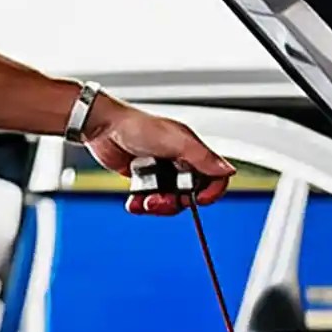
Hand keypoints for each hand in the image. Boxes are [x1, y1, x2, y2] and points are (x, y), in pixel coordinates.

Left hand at [83, 94, 234, 215]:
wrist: (103, 128)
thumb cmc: (137, 126)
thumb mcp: (176, 141)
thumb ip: (202, 158)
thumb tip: (227, 171)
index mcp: (192, 152)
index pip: (214, 178)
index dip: (211, 192)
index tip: (199, 200)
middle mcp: (179, 163)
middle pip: (190, 195)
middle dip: (175, 203)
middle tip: (159, 199)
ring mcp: (161, 172)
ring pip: (168, 201)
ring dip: (156, 206)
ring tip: (143, 200)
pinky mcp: (143, 180)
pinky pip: (147, 200)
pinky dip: (140, 205)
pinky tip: (133, 201)